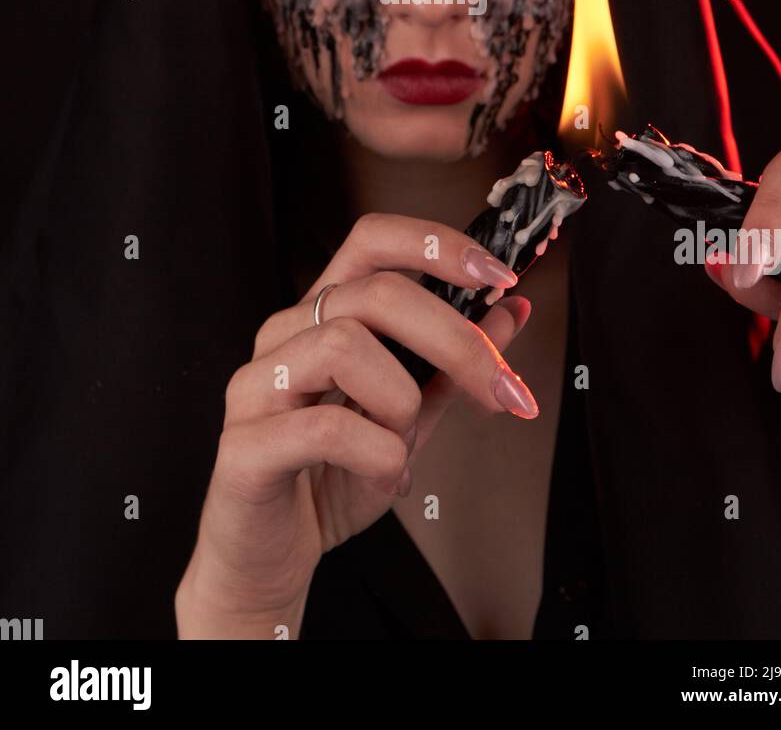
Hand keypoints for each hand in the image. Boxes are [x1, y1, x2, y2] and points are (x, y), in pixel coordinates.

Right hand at [175, 213, 535, 637]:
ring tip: (400, 445)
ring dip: (401, 403)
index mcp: (320, 316)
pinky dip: (378, 455)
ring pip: (346, 346)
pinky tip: (382, 477)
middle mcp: (283, 336)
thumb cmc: (330, 481)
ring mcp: (257, 387)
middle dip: (456, 340)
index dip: (435, 244)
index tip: (499, 274)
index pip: (372, 240)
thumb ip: (454, 366)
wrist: (268, 566)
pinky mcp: (243, 447)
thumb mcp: (410, 419)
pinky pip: (326, 428)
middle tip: (501, 391)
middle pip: (376, 294)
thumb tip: (512, 310)